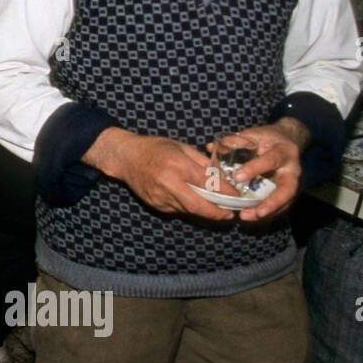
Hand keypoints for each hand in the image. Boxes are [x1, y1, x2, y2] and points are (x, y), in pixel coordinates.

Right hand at [84, 127, 237, 221]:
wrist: (125, 157)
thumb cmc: (154, 148)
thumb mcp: (181, 147)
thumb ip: (201, 162)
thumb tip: (221, 176)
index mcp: (177, 164)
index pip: (206, 183)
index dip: (224, 192)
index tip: (236, 196)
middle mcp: (168, 182)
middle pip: (198, 205)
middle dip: (216, 213)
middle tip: (229, 214)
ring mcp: (160, 196)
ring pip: (188, 210)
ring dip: (203, 210)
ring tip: (215, 208)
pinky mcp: (155, 204)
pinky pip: (177, 209)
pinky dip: (187, 207)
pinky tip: (191, 200)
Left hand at [214, 119, 308, 222]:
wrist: (288, 141)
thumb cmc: (268, 138)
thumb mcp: (255, 134)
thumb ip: (236, 141)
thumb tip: (210, 147)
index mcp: (284, 151)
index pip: (271, 160)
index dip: (255, 169)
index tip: (237, 177)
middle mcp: (292, 170)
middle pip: (287, 189)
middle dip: (272, 202)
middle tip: (255, 212)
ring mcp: (293, 183)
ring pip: (285, 201)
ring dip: (267, 212)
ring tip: (247, 217)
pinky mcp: (289, 192)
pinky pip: (280, 206)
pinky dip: (266, 213)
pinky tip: (251, 217)